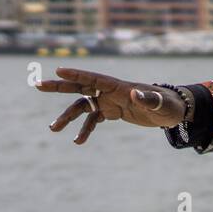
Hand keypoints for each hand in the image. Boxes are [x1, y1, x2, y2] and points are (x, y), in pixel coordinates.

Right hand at [37, 67, 185, 144]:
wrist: (175, 112)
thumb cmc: (170, 105)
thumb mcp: (162, 105)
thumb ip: (149, 99)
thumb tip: (135, 95)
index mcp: (120, 87)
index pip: (95, 78)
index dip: (77, 75)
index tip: (58, 70)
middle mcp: (111, 92)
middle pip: (81, 87)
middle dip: (60, 86)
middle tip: (38, 85)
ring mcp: (110, 102)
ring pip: (83, 107)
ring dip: (68, 117)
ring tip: (53, 129)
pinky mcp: (113, 112)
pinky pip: (94, 120)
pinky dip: (85, 129)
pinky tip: (78, 141)